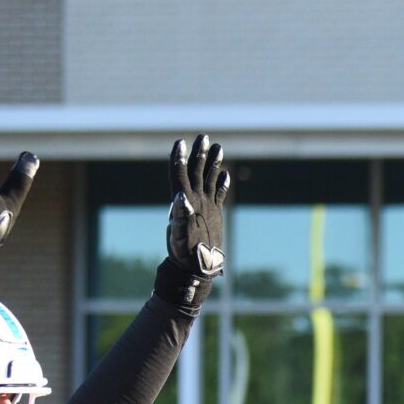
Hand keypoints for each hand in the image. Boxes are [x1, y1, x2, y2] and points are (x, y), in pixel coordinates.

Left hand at [159, 135, 230, 309]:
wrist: (195, 267)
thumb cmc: (185, 254)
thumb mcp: (180, 236)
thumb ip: (180, 216)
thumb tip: (180, 197)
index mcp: (183, 202)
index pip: (179, 174)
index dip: (179, 158)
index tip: (181, 142)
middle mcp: (192, 199)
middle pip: (195, 171)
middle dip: (199, 153)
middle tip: (204, 136)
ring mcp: (203, 205)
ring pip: (207, 179)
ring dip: (212, 163)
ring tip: (218, 147)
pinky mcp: (212, 213)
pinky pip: (217, 194)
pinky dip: (220, 184)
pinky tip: (224, 175)